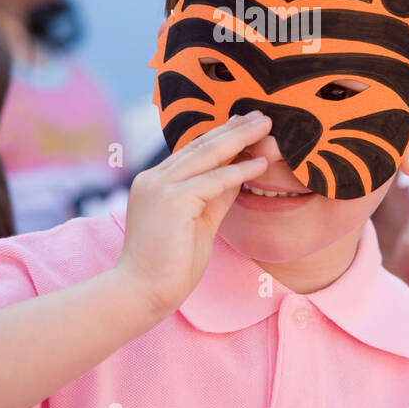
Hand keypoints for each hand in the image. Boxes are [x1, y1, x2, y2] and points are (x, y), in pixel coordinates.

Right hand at [116, 112, 270, 319]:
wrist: (142, 292)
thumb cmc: (169, 265)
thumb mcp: (197, 223)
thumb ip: (215, 197)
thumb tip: (238, 176)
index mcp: (155, 183)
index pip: (192, 152)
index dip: (220, 136)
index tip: (244, 124)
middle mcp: (155, 178)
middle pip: (201, 145)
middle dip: (233, 128)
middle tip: (261, 114)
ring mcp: (161, 186)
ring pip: (208, 154)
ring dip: (241, 138)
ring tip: (266, 125)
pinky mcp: (174, 200)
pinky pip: (214, 179)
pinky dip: (240, 170)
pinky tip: (262, 163)